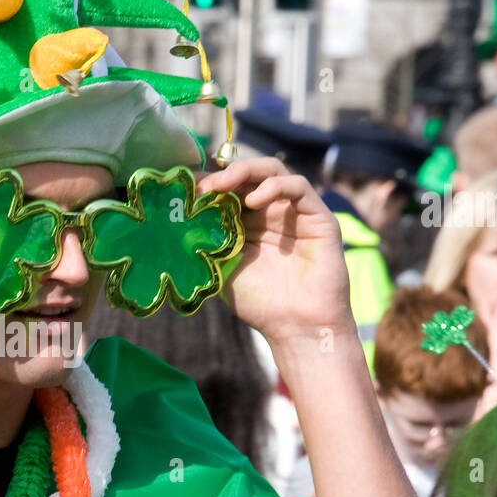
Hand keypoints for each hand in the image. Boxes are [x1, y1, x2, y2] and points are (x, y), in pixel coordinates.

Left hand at [197, 157, 351, 346]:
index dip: (207, 183)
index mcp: (246, 222)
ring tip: (223, 186)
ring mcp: (293, 212)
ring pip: (272, 171)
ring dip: (245, 171)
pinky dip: (274, 187)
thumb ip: (205, 241)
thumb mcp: (222, 267)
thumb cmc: (260, 301)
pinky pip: (298, 187)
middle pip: (247, 174)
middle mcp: (270, 212)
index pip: (227, 188)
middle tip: (203, 186)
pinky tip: (253, 201)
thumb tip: (178, 217)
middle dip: (223, 174)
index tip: (186, 190)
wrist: (295, 325)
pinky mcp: (317, 216)